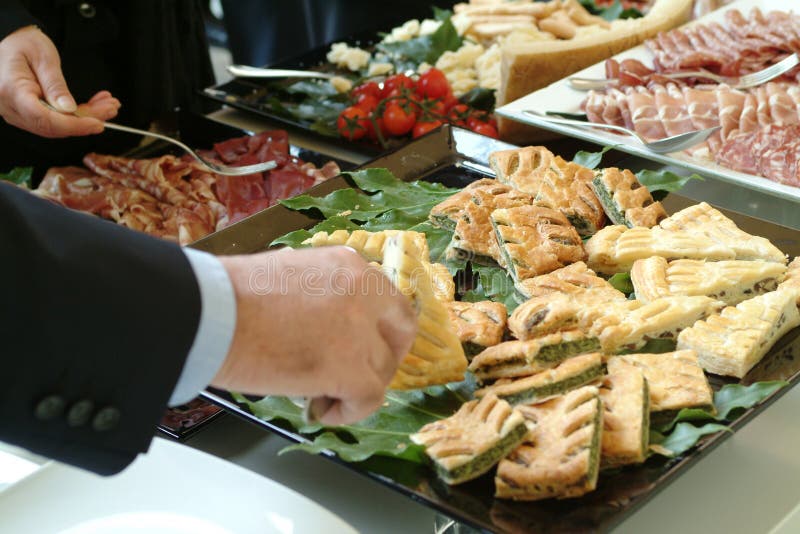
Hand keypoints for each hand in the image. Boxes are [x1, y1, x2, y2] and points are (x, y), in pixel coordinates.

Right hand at [0, 26, 119, 137]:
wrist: (10, 41)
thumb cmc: (23, 43)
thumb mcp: (43, 58)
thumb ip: (55, 85)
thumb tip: (69, 109)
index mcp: (12, 91)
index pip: (45, 119)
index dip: (74, 125)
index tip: (97, 123)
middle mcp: (11, 107)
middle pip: (53, 126)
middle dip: (86, 121)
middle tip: (110, 109)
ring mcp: (18, 113)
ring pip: (56, 126)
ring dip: (84, 118)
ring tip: (107, 105)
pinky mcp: (27, 114)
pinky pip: (54, 121)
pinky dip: (76, 116)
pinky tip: (93, 106)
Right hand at [212, 247, 416, 425]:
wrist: (209, 313)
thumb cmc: (232, 296)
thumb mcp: (293, 276)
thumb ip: (324, 295)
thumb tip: (329, 328)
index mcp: (349, 266)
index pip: (390, 302)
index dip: (381, 332)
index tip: (365, 349)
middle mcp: (364, 293)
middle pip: (399, 334)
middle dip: (382, 359)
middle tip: (355, 377)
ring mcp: (360, 330)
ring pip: (381, 371)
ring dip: (355, 388)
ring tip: (319, 395)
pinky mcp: (349, 368)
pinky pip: (368, 399)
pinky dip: (348, 411)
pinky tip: (321, 409)